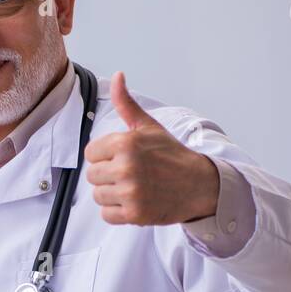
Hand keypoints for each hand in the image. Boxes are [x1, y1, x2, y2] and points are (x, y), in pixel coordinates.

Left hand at [85, 72, 219, 225]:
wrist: (200, 185)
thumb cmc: (171, 155)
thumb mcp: (149, 127)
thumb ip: (126, 104)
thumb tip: (117, 76)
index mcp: (126, 143)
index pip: (90, 153)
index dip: (105, 156)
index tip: (123, 158)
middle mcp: (126, 167)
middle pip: (92, 175)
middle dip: (108, 175)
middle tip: (132, 174)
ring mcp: (131, 192)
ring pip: (98, 196)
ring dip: (112, 194)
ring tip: (134, 188)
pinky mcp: (135, 214)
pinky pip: (107, 215)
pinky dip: (118, 212)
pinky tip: (135, 202)